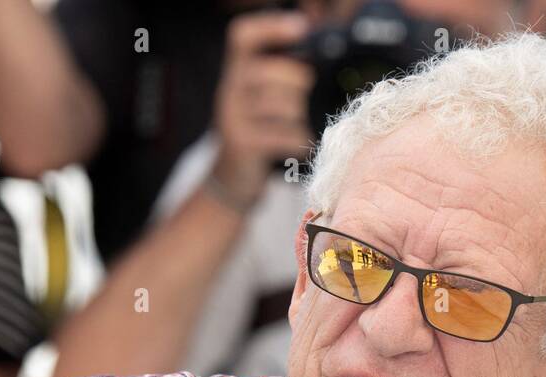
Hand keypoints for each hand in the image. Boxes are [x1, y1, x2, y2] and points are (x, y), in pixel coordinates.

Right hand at [210, 11, 313, 207]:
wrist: (231, 180)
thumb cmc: (257, 136)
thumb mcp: (258, 102)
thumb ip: (278, 80)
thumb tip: (316, 63)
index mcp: (235, 74)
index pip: (242, 37)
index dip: (270, 27)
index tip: (300, 28)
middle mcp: (229, 91)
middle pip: (268, 71)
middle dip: (296, 81)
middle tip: (305, 94)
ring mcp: (233, 118)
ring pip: (279, 104)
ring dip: (299, 115)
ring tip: (301, 125)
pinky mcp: (242, 144)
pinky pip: (281, 135)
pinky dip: (298, 140)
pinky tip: (301, 145)